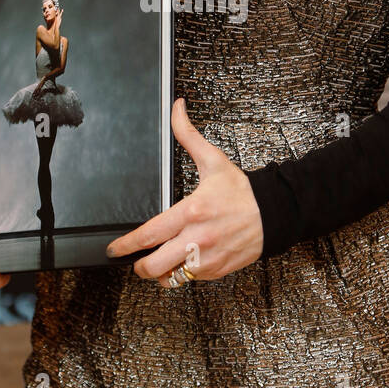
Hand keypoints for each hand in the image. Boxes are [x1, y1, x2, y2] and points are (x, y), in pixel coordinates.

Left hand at [105, 98, 263, 287]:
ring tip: (158, 263)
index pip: (149, 234)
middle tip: (134, 261)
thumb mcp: (212, 160)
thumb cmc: (241, 191)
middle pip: (153, 265)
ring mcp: (207, 258)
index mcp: (191, 212)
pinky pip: (190, 280)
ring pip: (170, 278)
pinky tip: (183, 261)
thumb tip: (176, 107)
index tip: (114, 249)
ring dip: (160, 273)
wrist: (274, 213)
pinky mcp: (217, 271)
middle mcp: (197, 239)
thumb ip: (188, 134)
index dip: (126, 245)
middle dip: (138, 266)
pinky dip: (182, 273)